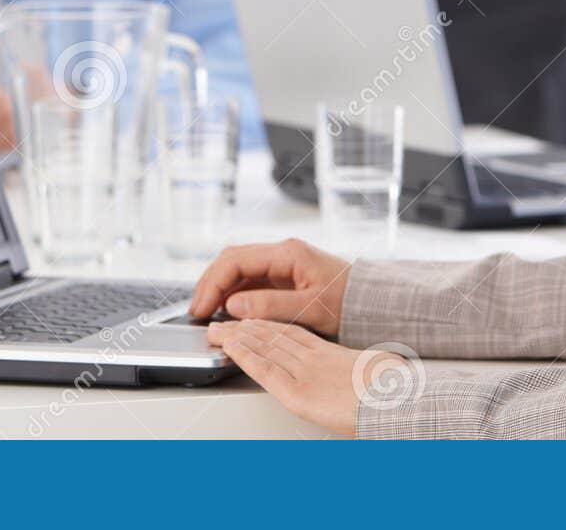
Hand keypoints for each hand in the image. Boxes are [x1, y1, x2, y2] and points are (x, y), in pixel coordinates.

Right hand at [189, 238, 350, 336]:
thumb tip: (233, 305)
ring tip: (206, 312)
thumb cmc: (347, 301)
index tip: (201, 307)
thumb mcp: (310, 308)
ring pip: (237, 268)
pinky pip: (249, 279)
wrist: (369, 300)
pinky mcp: (282, 274)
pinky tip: (226, 310)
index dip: (213, 284)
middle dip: (210, 284)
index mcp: (287, 253)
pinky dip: (233, 293)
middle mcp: (280, 252)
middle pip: (231, 260)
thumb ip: (270, 306)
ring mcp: (280, 262)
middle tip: (196, 311)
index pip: (236, 260)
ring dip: (219, 288)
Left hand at [206, 318, 407, 436]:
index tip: (254, 319)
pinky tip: (229, 348)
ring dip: (237, 338)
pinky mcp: (297, 394)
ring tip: (217, 330)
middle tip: (224, 321)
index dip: (270, 325)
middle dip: (246, 328)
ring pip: (264, 349)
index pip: (294, 335)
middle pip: (274, 338)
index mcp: (335, 356)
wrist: (404, 404)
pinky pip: (265, 370)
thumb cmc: (399, 395)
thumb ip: (366, 373)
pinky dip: (244, 357)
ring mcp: (305, 375)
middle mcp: (316, 360)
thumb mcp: (382, 376)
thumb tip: (380, 377)